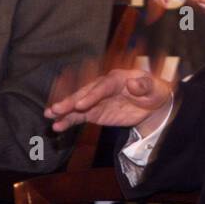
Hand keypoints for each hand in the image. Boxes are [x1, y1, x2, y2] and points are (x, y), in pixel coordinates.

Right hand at [45, 64, 173, 133]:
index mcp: (117, 78)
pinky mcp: (93, 111)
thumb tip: (133, 84)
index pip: (102, 86)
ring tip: (49, 115)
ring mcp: (96, 99)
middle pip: (84, 93)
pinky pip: (79, 116)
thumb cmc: (154, 91)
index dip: (91, 95)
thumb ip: (144, 85)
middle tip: (56, 108)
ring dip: (63, 110)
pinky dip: (68, 120)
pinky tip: (57, 126)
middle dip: (70, 101)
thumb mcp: (155, 88)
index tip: (81, 104)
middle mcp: (102, 87)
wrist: (153, 103)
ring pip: (77, 104)